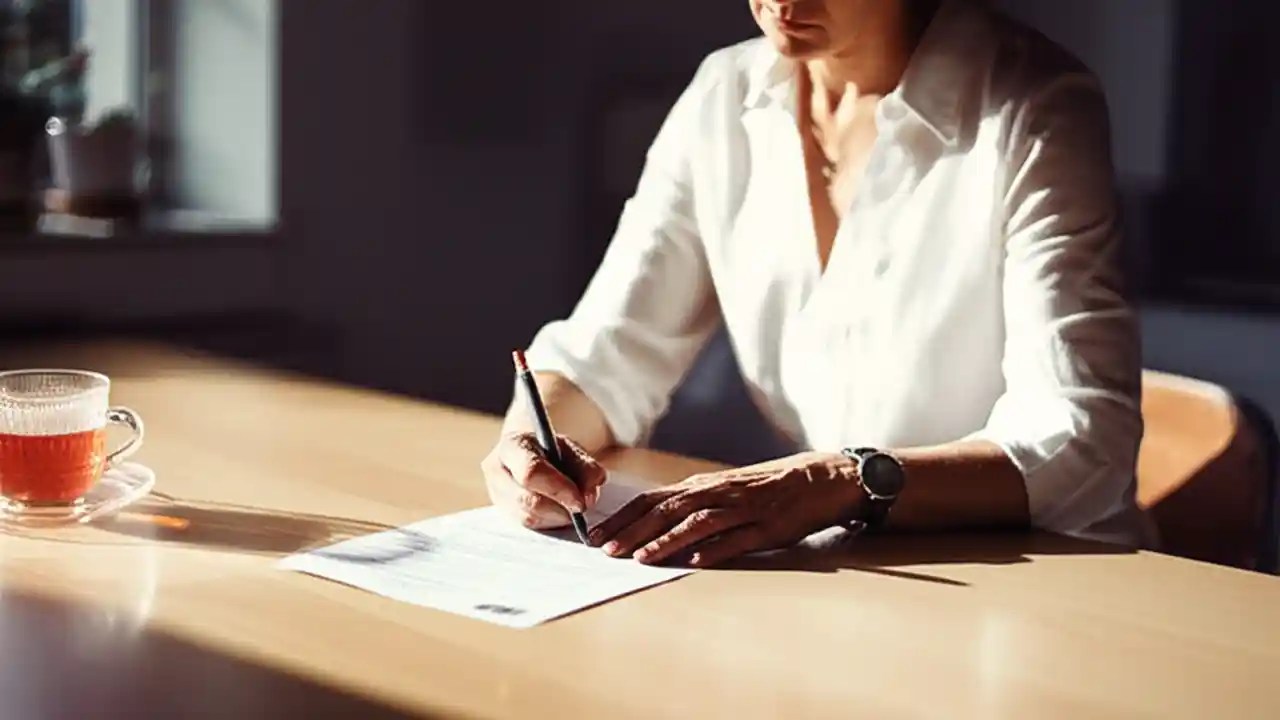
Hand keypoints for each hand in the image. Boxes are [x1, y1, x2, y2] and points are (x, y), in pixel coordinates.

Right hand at [482, 432, 606, 528]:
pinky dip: (549, 522)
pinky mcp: (503, 513)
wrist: (532, 454)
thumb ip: (586, 469)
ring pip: (528, 517)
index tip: (580, 502)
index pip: (531, 472)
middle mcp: (496, 471)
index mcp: (512, 446)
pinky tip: (558, 511)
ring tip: (570, 507)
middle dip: (559, 509)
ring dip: (556, 517)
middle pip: (526, 500)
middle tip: (580, 509)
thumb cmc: (553, 451)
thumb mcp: (573, 451)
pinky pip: (528, 526)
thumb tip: (587, 497)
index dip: (558, 489)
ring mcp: (496, 495)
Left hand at [589, 452, 864, 566]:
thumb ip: (692, 504)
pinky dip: (714, 550)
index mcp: (702, 486)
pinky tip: (695, 562)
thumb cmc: (766, 488)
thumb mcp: (723, 489)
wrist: (819, 479)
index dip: (622, 517)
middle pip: (666, 509)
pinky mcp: (767, 527)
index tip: (595, 535)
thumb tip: (652, 523)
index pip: (652, 499)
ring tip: (640, 558)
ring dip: (666, 541)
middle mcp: (717, 493)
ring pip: (696, 523)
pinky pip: (737, 539)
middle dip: (632, 530)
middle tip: (605, 549)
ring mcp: (742, 510)